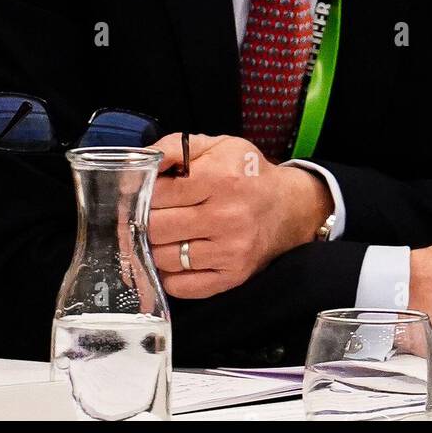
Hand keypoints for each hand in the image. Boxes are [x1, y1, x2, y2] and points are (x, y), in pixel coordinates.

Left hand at [148, 133, 331, 298]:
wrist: (289, 208)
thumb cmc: (247, 174)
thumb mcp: (217, 145)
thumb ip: (176, 146)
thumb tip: (144, 160)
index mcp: (219, 179)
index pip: (158, 193)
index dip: (143, 192)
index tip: (143, 192)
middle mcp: (226, 216)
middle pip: (157, 227)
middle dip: (144, 220)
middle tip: (148, 215)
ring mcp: (230, 251)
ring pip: (164, 258)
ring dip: (156, 247)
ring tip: (164, 235)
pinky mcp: (232, 276)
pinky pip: (181, 287)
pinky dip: (170, 274)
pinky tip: (176, 258)